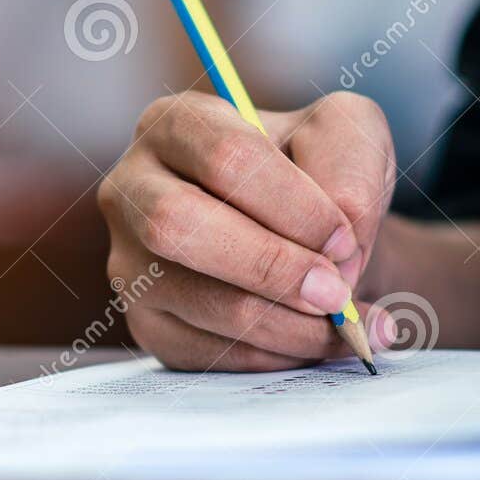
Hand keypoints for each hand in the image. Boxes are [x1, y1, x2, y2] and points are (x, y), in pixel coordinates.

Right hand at [98, 90, 397, 370]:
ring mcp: (129, 261)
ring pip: (198, 299)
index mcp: (175, 124)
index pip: (225, 156)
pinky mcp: (146, 324)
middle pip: (177, 225)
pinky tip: (317, 343)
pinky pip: (205, 352)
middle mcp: (132, 189)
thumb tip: (336, 245)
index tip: (346, 238)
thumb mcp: (348, 136)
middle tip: (336, 292)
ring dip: (286, 322)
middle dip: (271, 266)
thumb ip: (350, 164)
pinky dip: (274, 355)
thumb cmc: (320, 177)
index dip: (293, 204)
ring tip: (347, 324)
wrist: (311, 238)